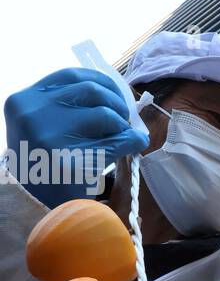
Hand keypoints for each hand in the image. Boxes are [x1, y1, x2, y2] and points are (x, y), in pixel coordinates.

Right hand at [4, 67, 148, 207]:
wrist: (32, 205)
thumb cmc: (41, 163)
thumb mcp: (39, 125)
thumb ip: (66, 105)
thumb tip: (114, 91)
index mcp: (23, 101)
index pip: (70, 75)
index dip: (100, 81)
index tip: (114, 92)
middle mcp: (33, 115)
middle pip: (92, 90)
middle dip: (116, 102)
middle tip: (124, 118)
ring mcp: (49, 138)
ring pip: (105, 114)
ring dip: (123, 124)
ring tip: (124, 135)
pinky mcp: (71, 162)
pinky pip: (116, 142)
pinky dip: (132, 141)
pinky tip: (136, 144)